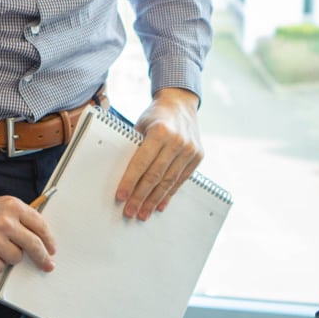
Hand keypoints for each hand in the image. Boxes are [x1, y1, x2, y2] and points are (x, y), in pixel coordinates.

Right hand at [0, 193, 55, 272]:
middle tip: (47, 265)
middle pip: (34, 245)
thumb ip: (17, 217)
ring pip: (16, 258)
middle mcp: (6, 222)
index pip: (40, 225)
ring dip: (9, 257)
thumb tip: (36, 237)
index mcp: (12, 206)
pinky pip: (0, 267)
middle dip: (43, 257)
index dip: (49, 240)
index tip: (52, 249)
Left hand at [117, 88, 203, 220]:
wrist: (180, 104)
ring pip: (169, 181)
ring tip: (143, 213)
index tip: (121, 196)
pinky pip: (181, 180)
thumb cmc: (156, 115)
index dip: (130, 181)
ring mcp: (189, 149)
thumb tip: (121, 173)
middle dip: (140, 196)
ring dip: (154, 200)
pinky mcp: (197, 156)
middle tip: (130, 211)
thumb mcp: (140, 125)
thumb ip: (134, 147)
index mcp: (160, 131)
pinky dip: (169, 193)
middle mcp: (177, 141)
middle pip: (155, 176)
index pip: (141, 162)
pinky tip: (160, 204)